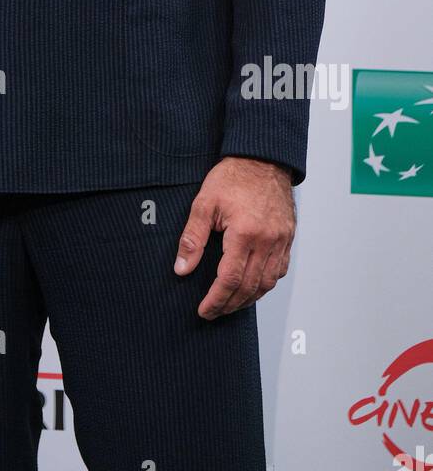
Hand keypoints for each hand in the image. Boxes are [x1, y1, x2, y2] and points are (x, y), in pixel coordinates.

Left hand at [173, 156, 295, 319]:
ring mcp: (280, 241)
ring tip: (231, 304)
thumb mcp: (204, 203)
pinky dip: (265, 284)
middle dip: (229, 304)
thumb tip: (182, 267)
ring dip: (248, 299)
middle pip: (249, 287)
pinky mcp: (287, 237)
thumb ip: (192, 237)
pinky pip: (279, 270)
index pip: (229, 279)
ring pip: (267, 283)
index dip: (215, 299)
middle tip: (214, 312)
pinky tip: (253, 286)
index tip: (204, 310)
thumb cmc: (233, 177)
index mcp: (245, 233)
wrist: (262, 158)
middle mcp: (267, 241)